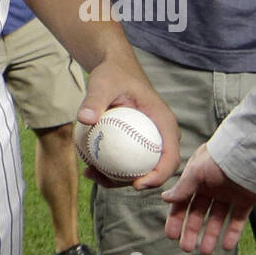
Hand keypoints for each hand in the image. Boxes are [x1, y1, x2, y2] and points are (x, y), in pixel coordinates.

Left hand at [77, 61, 180, 189]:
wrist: (114, 69)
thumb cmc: (112, 74)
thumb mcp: (102, 83)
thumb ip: (94, 100)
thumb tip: (84, 119)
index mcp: (164, 122)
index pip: (171, 156)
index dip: (159, 176)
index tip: (136, 185)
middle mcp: (162, 134)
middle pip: (156, 168)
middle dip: (134, 183)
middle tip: (104, 181)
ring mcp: (151, 140)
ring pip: (141, 168)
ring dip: (118, 179)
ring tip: (90, 174)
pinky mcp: (138, 143)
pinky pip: (128, 161)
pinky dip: (111, 168)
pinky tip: (88, 168)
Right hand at [162, 144, 255, 252]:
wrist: (249, 156)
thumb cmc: (218, 159)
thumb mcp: (196, 172)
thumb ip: (182, 188)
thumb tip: (165, 198)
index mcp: (197, 179)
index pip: (183, 201)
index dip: (177, 218)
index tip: (171, 235)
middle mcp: (211, 188)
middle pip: (198, 213)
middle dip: (192, 230)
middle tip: (186, 248)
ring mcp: (229, 195)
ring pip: (217, 219)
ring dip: (211, 235)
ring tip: (206, 252)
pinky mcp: (246, 200)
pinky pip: (237, 220)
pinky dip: (232, 233)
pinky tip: (226, 246)